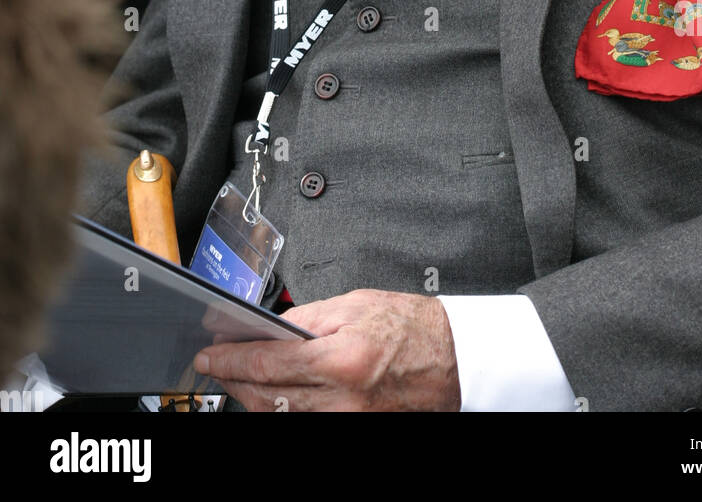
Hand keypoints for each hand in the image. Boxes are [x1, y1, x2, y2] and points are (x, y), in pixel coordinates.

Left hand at [194, 289, 460, 411]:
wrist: (457, 359)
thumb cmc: (414, 328)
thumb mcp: (357, 305)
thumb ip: (309, 317)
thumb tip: (271, 327)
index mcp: (342, 359)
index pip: (267, 363)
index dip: (230, 359)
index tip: (210, 354)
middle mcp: (343, 400)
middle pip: (267, 397)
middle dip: (234, 380)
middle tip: (215, 365)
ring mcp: (349, 423)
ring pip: (281, 418)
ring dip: (253, 399)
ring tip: (238, 379)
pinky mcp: (356, 431)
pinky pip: (306, 426)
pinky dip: (282, 413)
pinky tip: (271, 399)